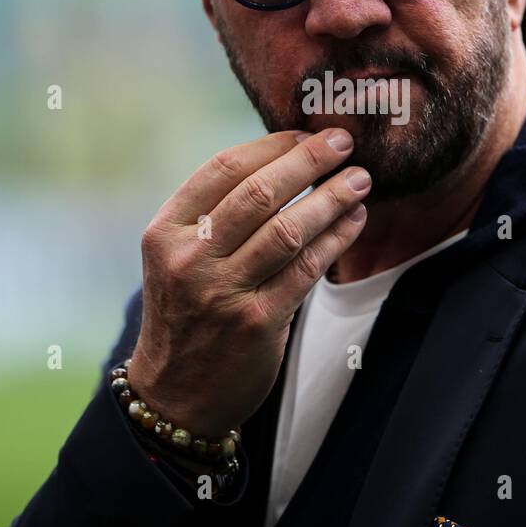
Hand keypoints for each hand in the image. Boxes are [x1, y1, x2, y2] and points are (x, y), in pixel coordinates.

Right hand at [127, 128, 370, 435]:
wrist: (175, 393)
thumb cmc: (187, 312)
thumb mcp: (178, 256)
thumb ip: (216, 213)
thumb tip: (286, 158)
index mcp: (166, 231)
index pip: (223, 169)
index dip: (272, 145)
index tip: (306, 132)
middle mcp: (190, 258)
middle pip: (260, 193)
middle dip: (309, 161)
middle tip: (344, 143)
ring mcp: (222, 292)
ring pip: (288, 230)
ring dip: (332, 199)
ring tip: (359, 181)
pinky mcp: (256, 323)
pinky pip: (306, 270)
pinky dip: (336, 240)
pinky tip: (354, 221)